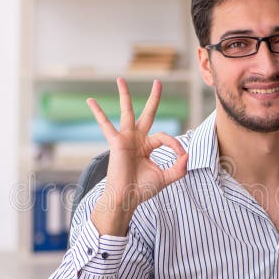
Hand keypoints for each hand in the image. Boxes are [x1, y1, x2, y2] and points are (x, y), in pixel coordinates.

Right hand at [88, 77, 188, 235]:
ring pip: (127, 112)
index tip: (181, 156)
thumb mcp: (166, 178)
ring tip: (121, 80)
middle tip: (158, 82)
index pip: (165, 137)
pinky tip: (90, 101)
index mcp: (148, 146)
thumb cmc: (142, 190)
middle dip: (154, 98)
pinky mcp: (116, 142)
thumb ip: (179, 168)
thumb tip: (187, 155)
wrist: (126, 198)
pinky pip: (105, 125)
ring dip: (125, 95)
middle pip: (147, 113)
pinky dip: (98, 113)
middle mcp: (137, 139)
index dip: (176, 144)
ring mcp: (126, 139)